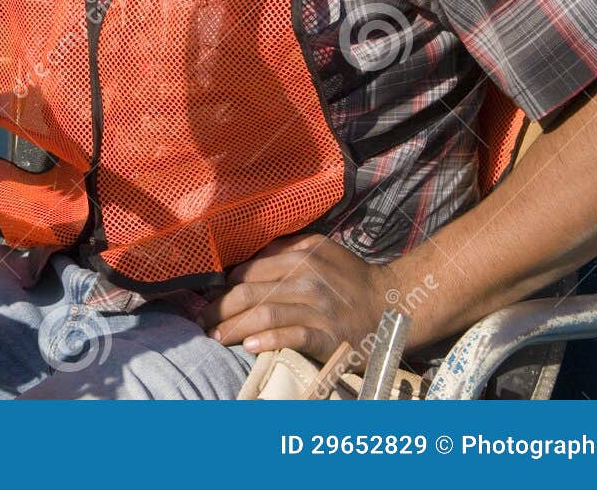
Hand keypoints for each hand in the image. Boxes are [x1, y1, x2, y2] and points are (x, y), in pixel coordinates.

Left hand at [196, 233, 391, 360]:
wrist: (393, 304)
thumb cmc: (349, 278)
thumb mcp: (320, 249)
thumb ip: (284, 249)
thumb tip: (244, 260)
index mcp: (302, 255)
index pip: (249, 270)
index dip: (224, 287)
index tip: (209, 300)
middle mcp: (308, 278)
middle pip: (250, 292)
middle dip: (220, 309)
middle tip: (203, 323)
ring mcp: (318, 307)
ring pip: (265, 314)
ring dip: (234, 328)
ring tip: (216, 338)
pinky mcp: (329, 335)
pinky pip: (292, 336)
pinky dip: (268, 340)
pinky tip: (249, 346)